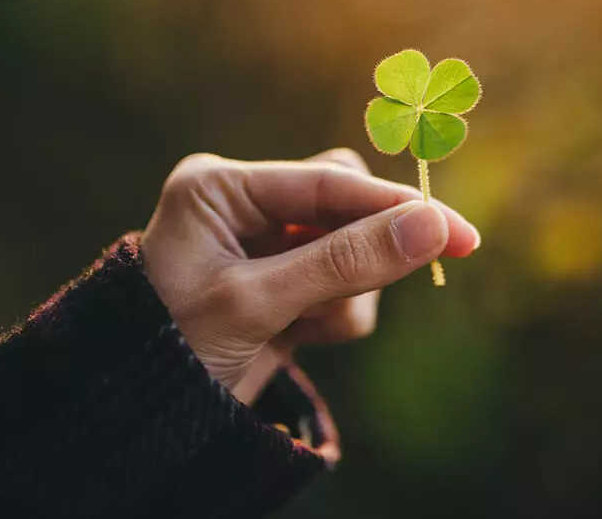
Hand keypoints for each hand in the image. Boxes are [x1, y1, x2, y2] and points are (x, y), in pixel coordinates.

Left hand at [141, 150, 479, 403]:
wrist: (144, 418)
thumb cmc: (172, 350)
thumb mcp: (258, 302)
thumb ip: (345, 262)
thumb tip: (433, 228)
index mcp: (222, 188)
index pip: (328, 182)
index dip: (396, 207)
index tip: (456, 233)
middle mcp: (246, 207)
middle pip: (347, 205)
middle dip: (368, 250)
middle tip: (399, 278)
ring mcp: (269, 245)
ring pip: (353, 248)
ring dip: (350, 294)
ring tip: (311, 327)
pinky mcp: (288, 282)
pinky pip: (344, 284)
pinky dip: (340, 315)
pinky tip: (303, 337)